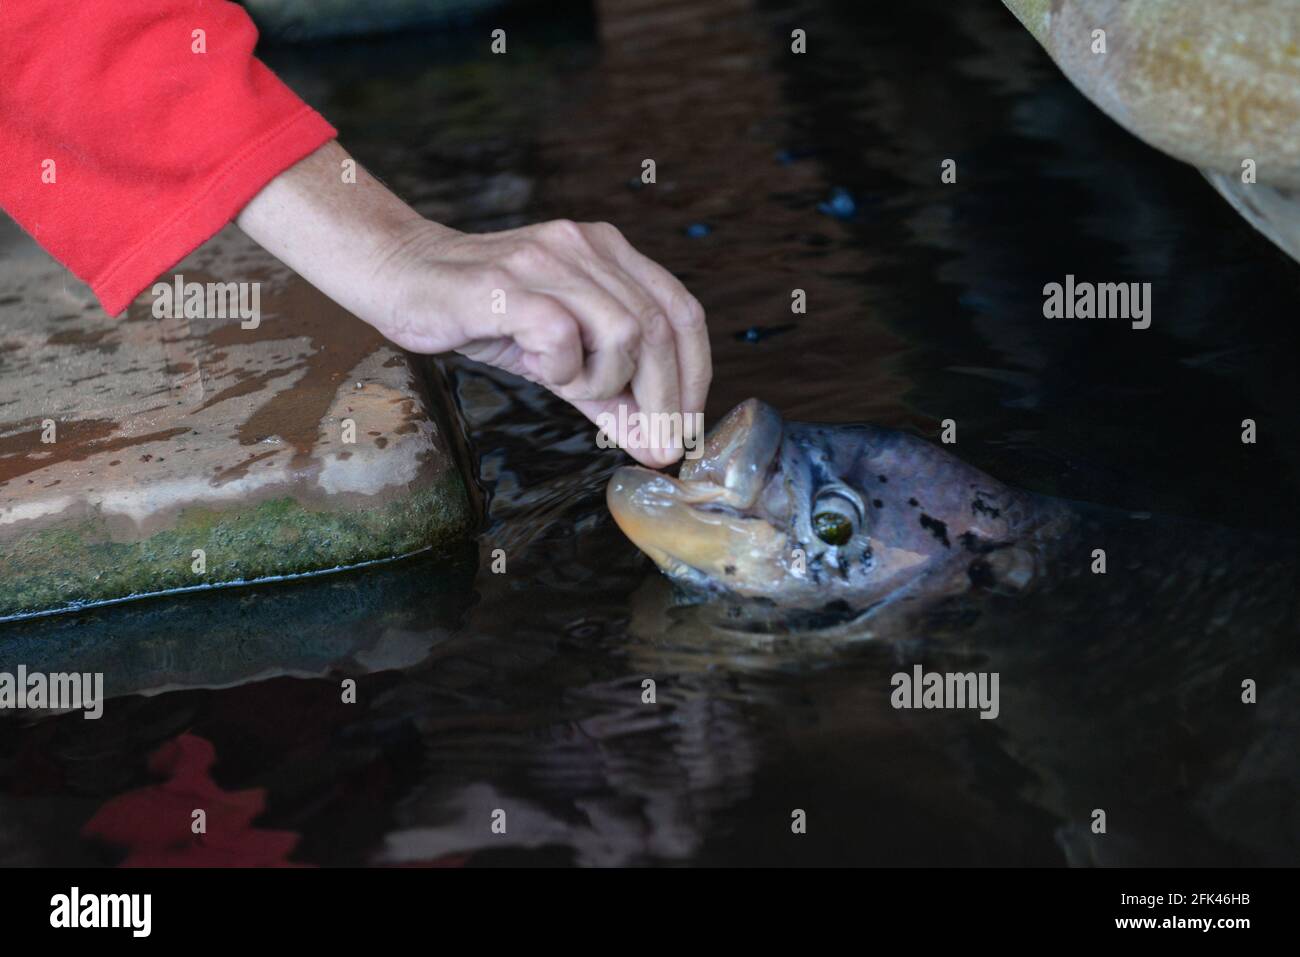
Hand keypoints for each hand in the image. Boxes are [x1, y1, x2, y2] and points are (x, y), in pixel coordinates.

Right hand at [371, 219, 709, 466]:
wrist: (401, 276)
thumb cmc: (486, 316)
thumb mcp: (561, 360)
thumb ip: (612, 399)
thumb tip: (659, 446)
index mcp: (610, 252)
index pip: (682, 312)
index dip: (695, 376)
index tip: (685, 427)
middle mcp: (586, 246)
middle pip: (659, 329)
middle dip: (665, 400)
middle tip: (652, 444)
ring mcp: (548, 259)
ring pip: (622, 332)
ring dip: (603, 381)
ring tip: (566, 384)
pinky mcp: (506, 284)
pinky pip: (563, 336)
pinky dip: (561, 368)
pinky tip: (535, 365)